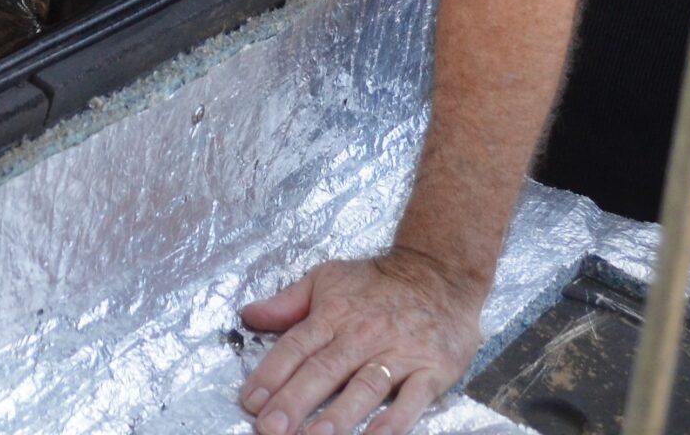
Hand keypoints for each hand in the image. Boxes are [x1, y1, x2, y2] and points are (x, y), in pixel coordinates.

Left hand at [237, 249, 484, 434]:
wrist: (441, 271)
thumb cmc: (378, 281)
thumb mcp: (327, 279)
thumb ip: (287, 302)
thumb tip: (248, 315)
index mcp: (333, 315)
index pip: (296, 346)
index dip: (271, 374)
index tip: (250, 402)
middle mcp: (362, 335)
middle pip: (324, 370)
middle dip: (294, 401)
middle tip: (271, 429)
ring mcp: (398, 353)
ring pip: (364, 387)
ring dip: (339, 415)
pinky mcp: (431, 369)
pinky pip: (412, 398)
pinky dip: (395, 420)